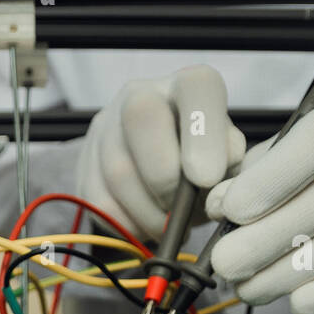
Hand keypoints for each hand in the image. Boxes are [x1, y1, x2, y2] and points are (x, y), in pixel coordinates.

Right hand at [78, 64, 245, 240]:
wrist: (165, 175)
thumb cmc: (205, 165)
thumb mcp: (229, 158)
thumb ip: (228, 163)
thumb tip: (207, 178)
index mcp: (188, 86)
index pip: (198, 87)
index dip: (203, 134)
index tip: (206, 179)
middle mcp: (142, 94)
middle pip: (140, 116)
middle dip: (164, 176)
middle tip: (180, 208)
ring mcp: (106, 127)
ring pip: (117, 170)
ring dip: (149, 212)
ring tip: (170, 227)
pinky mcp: (84, 164)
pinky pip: (100, 202)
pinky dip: (129, 225)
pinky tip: (147, 225)